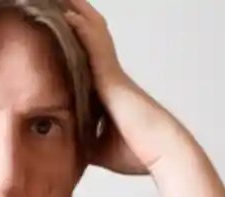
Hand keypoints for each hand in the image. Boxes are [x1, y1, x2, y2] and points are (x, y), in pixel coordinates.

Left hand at [64, 0, 174, 174]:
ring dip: (78, 14)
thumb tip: (65, 146)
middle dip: (77, 18)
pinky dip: (82, 31)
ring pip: (93, 35)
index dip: (78, 38)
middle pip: (91, 38)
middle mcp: (112, 77)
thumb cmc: (140, 152)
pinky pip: (95, 48)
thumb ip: (84, 140)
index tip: (61, 22)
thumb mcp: (100, 148)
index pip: (89, 57)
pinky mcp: (113, 79)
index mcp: (109, 91)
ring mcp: (113, 75)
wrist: (163, 154)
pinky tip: (69, 15)